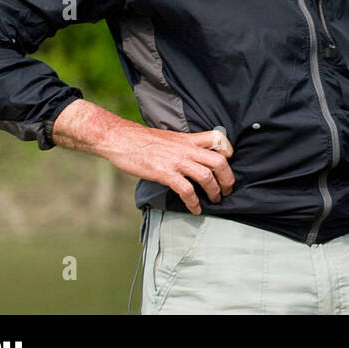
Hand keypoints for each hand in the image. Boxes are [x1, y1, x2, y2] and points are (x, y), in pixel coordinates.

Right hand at [101, 122, 235, 214]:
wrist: (121, 139)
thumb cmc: (142, 140)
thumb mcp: (170, 138)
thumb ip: (184, 146)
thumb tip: (193, 158)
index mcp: (189, 139)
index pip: (218, 139)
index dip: (228, 151)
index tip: (228, 164)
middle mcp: (187, 149)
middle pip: (219, 161)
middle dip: (227, 179)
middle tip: (227, 190)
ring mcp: (177, 161)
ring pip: (206, 177)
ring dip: (214, 192)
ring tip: (215, 200)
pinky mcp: (165, 173)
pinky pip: (186, 190)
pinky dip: (194, 202)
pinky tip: (195, 209)